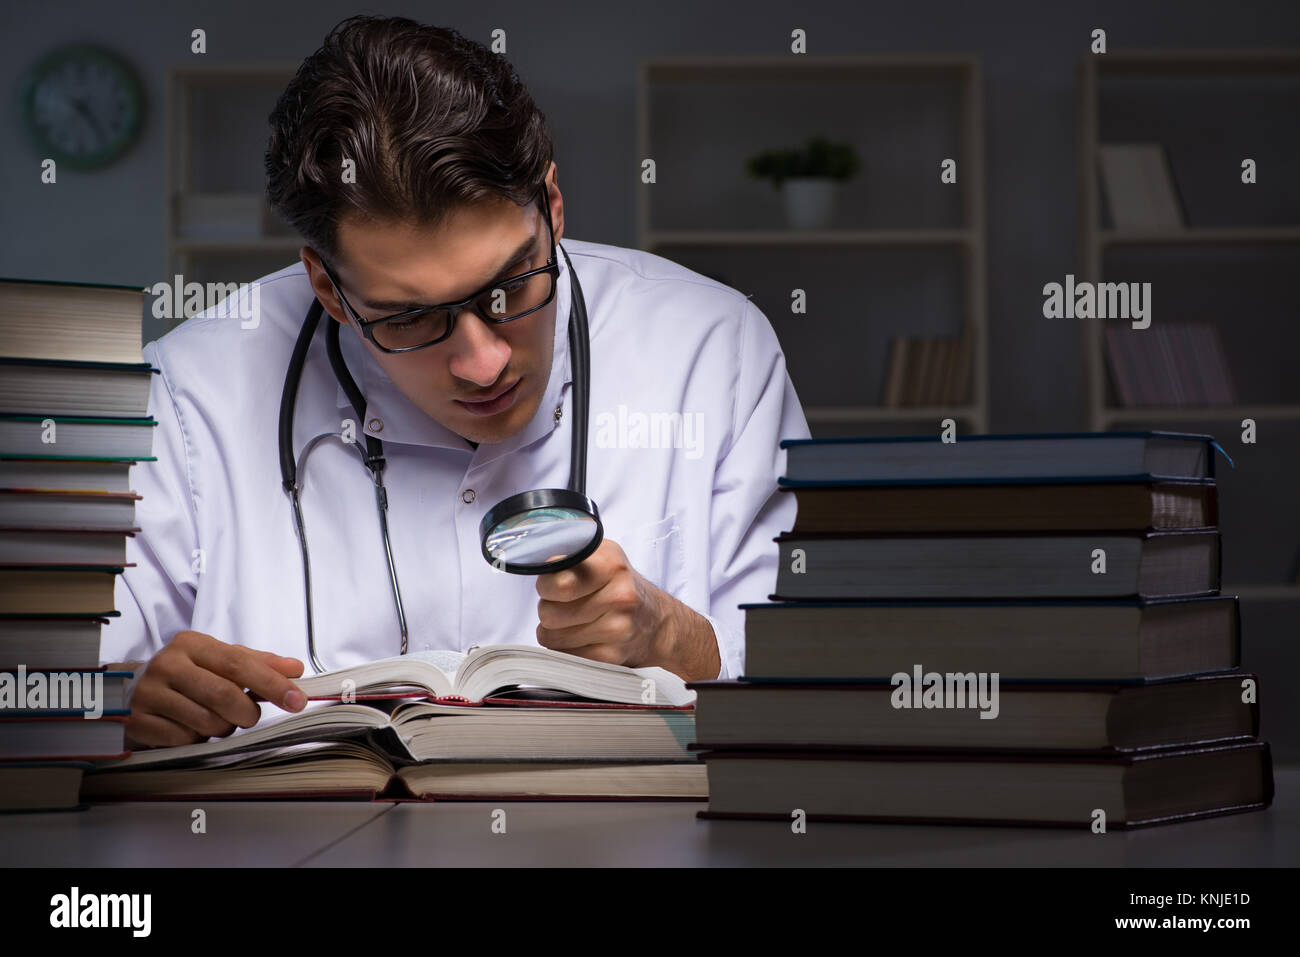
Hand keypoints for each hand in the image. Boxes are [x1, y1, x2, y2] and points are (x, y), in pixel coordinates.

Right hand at [109, 631, 306, 749]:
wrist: (132, 691)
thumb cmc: (188, 675)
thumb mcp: (221, 661)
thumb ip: (259, 664)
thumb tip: (295, 669)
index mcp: (192, 644)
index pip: (239, 663)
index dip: (272, 683)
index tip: (297, 700)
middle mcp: (167, 664)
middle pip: (224, 696)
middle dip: (247, 713)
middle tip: (249, 716)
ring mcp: (149, 694)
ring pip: (206, 722)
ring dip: (222, 728)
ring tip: (216, 720)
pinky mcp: (138, 722)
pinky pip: (184, 740)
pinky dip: (197, 740)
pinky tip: (191, 728)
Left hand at [534, 538, 719, 680]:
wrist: (658, 622)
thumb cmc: (621, 586)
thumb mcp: (604, 557)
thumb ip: (572, 556)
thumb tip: (536, 563)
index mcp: (611, 565)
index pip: (558, 583)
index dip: (546, 586)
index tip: (554, 586)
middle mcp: (619, 596)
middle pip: (548, 613)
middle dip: (549, 609)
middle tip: (567, 605)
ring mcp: (617, 629)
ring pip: (551, 637)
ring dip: (555, 631)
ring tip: (576, 621)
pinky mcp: (611, 657)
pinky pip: (563, 656)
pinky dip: (566, 648)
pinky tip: (584, 637)